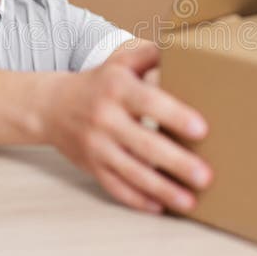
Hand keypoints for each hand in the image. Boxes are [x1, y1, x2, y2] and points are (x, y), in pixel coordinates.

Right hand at [41, 41, 212, 213]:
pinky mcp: (92, 167)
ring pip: (132, 173)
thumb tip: (190, 48)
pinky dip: (137, 199)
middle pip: (145, 144)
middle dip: (177, 162)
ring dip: (163, 189)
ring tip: (189, 201)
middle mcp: (105, 118)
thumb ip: (153, 54)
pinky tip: (160, 207)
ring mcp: (97, 146)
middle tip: (205, 176)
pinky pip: (116, 187)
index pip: (149, 102)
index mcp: (116, 88)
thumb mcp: (121, 61)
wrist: (51, 106)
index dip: (175, 116)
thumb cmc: (99, 82)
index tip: (201, 129)